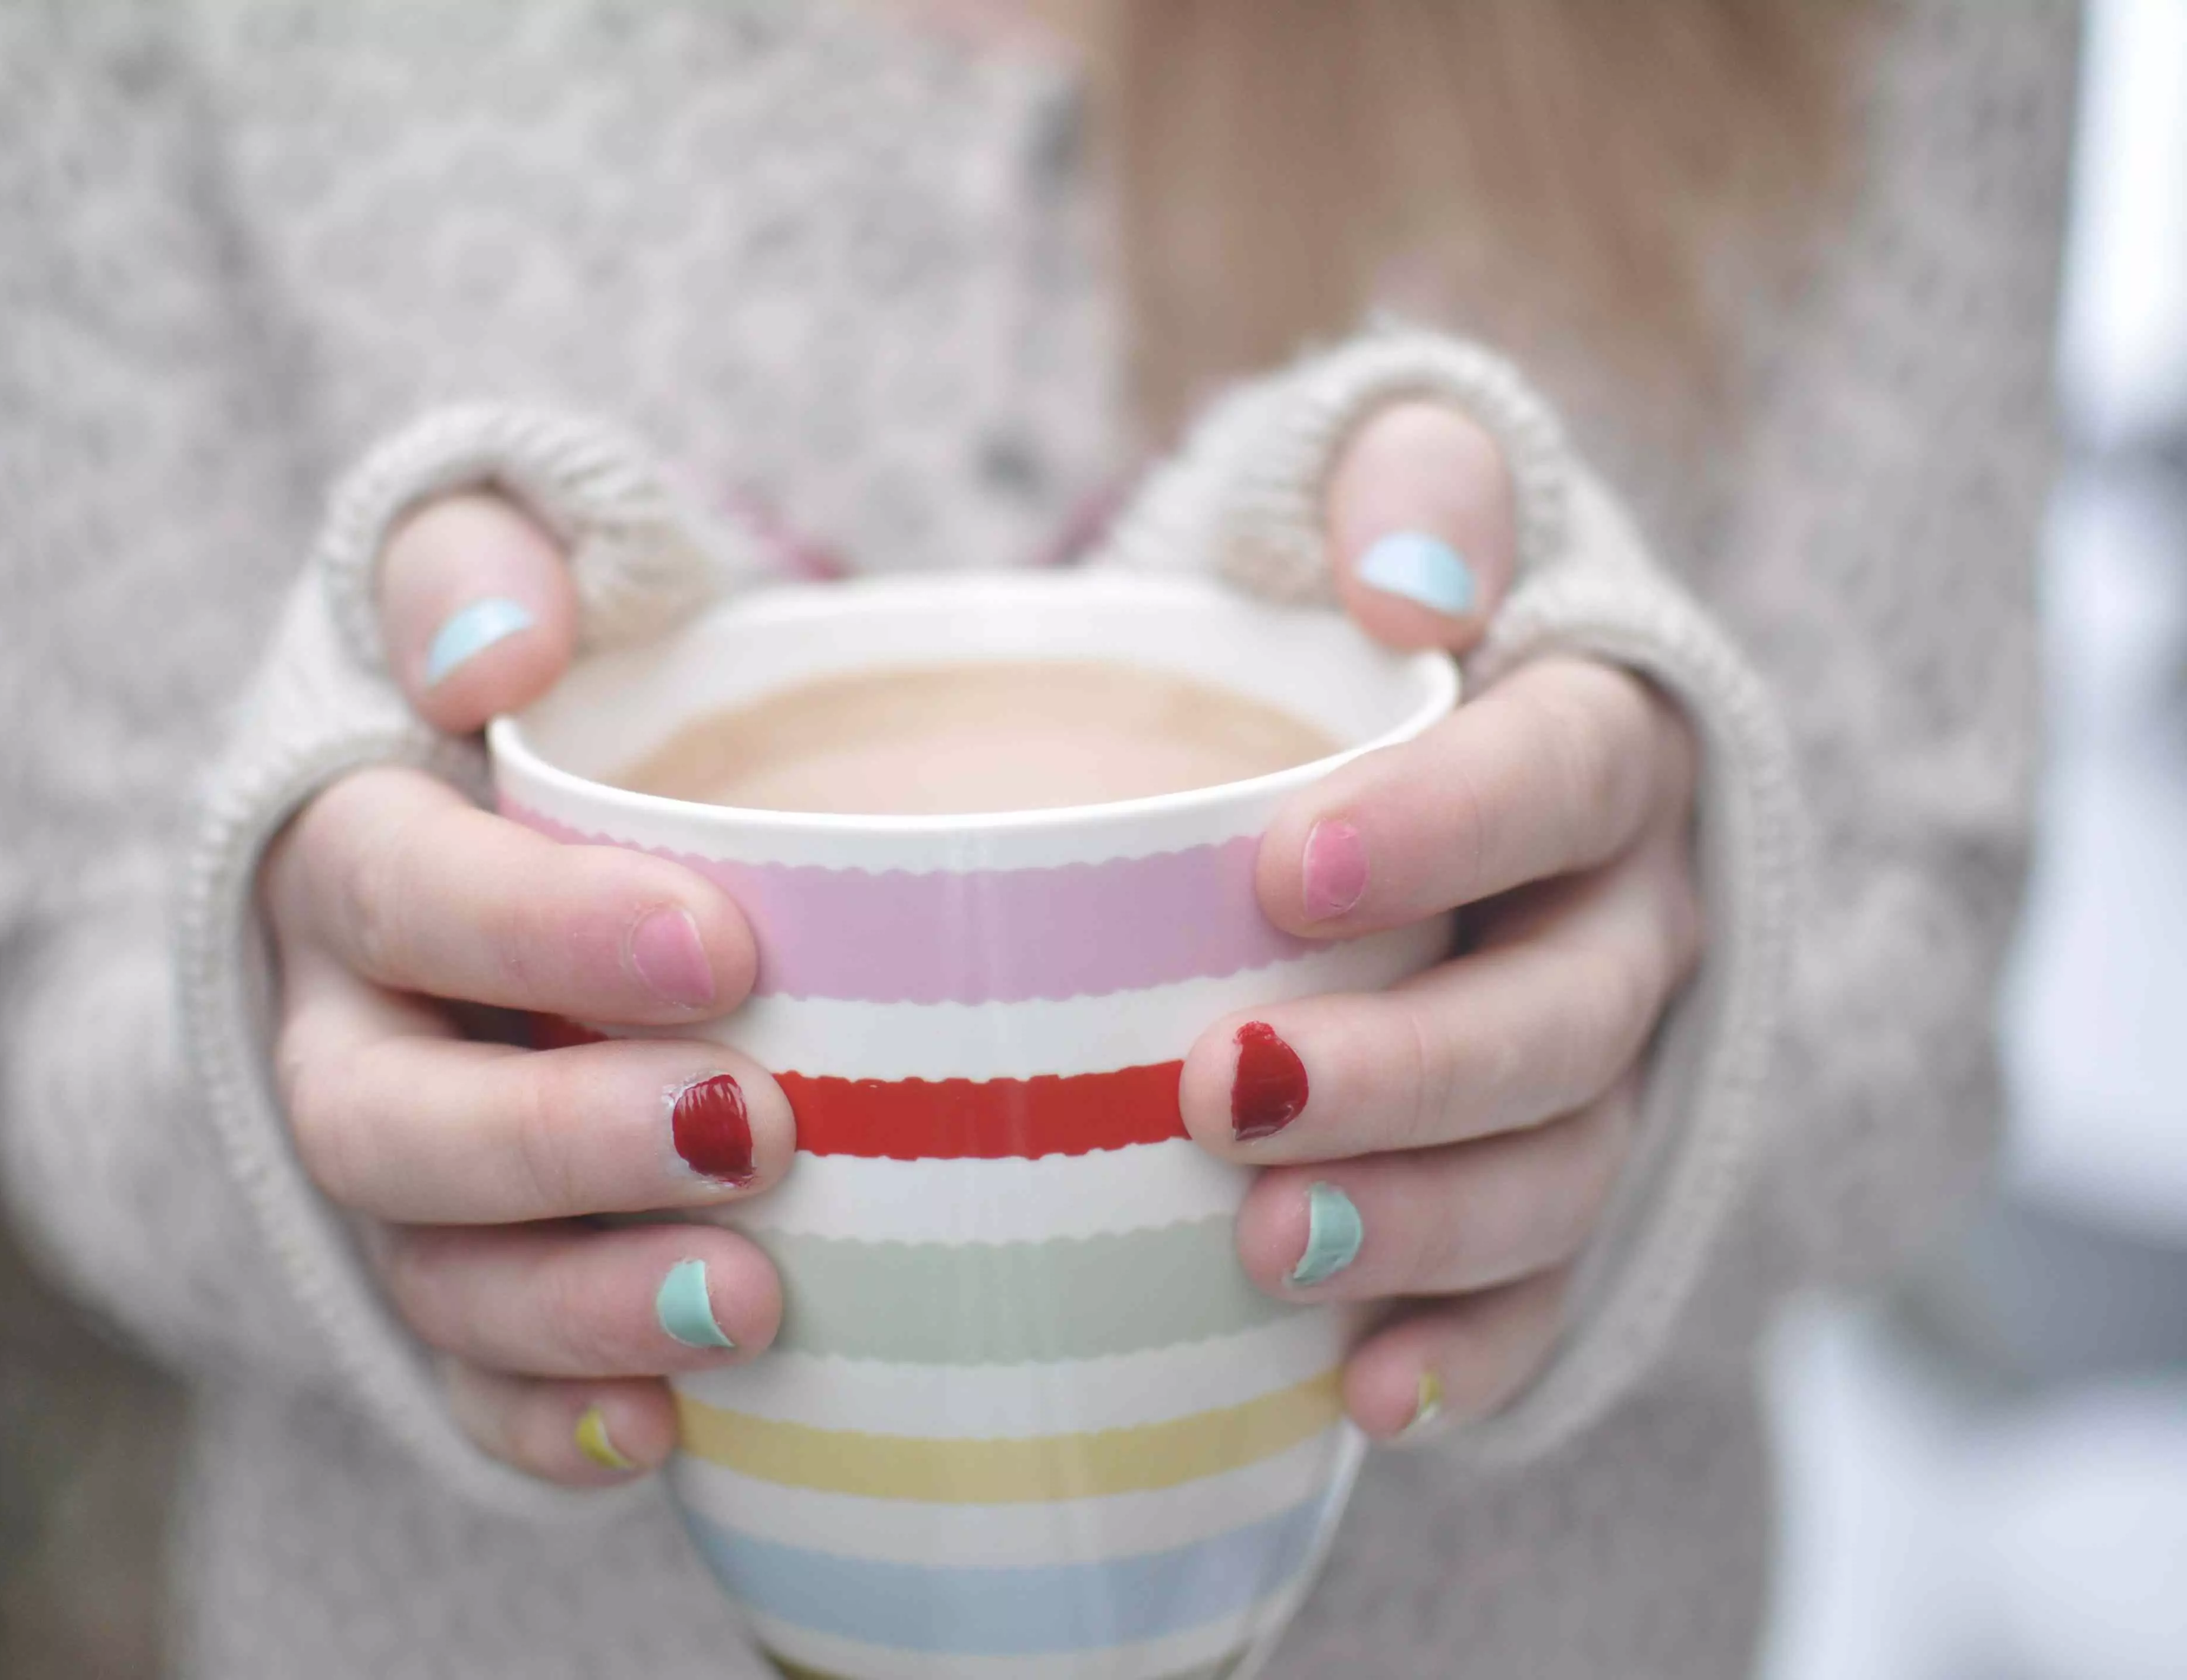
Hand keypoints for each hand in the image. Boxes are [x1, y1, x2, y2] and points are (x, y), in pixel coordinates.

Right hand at [260, 493, 791, 1486]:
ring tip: (754, 1301)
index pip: (403, 891)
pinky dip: (547, 1417)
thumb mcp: (490, 570)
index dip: (544, 931)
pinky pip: (461, 1380)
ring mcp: (385, 1176)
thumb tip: (494, 645)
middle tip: (759, 1132)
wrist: (503, 848)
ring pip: (428, 1273)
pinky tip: (664, 1430)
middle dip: (563, 1140)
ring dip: (582, 1302)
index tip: (730, 950)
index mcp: (340, 852)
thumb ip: (476, 558)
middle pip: (386, 1121)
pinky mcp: (443, 1278)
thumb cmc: (536, 704)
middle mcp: (335, 1028)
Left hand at [1182, 405, 1703, 1442]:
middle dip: (1408, 1068)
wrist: (1386, 769)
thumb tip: (1410, 579)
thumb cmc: (1351, 633)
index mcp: (1604, 746)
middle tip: (1227, 1092)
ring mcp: (1608, 1072)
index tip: (1282, 870)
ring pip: (1562, 1167)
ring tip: (1268, 1249)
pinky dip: (1470, 1351)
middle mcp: (1632, 919)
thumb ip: (1407, 488)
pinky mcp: (1557, 1189)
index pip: (1563, 775)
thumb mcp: (1376, 501)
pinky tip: (1367, 1397)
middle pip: (1563, 1012)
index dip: (1447, 827)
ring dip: (1428, 1224)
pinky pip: (1550, 1292)